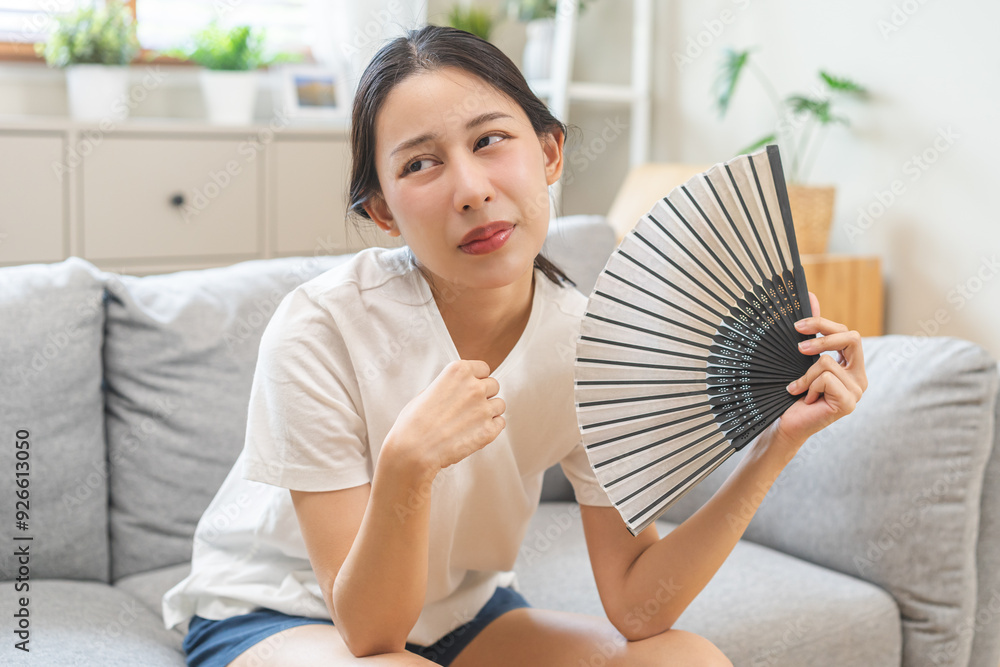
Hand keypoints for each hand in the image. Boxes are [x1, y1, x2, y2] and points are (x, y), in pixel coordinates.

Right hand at [384, 359, 505, 476]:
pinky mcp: (489, 430)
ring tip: (471, 422)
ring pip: (499, 404)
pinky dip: (491, 427)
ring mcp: (484, 408)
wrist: (412, 450)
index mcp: (459, 372)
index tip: (470, 388)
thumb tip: (459, 390)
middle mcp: (474, 386)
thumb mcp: (428, 391)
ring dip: (489, 412)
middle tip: (469, 408)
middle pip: (493, 386)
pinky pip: (500, 423)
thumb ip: (450, 386)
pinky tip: (475, 432)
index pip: (483, 369)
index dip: (477, 379)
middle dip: (484, 395)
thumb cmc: (414, 423)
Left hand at [772, 291, 867, 448]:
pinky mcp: (849, 403)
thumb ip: (811, 331)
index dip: (823, 324)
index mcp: (851, 365)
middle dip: (821, 337)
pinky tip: (807, 400)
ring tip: (800, 390)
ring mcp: (857, 391)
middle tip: (799, 348)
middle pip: (852, 338)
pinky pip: (826, 378)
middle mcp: (859, 377)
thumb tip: (811, 296)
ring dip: (805, 375)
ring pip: (828, 361)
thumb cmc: (792, 392)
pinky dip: (809, 386)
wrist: (785, 423)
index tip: (798, 325)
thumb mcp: (800, 358)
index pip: (847, 333)